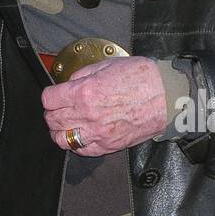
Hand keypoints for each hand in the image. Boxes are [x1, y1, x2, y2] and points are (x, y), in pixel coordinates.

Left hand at [40, 56, 166, 155]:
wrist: (166, 96)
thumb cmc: (141, 77)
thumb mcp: (106, 65)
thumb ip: (82, 76)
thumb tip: (68, 84)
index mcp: (84, 92)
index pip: (48, 100)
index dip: (50, 96)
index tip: (54, 95)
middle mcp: (87, 115)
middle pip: (52, 120)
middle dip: (52, 113)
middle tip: (59, 108)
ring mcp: (97, 133)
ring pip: (62, 139)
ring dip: (60, 131)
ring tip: (66, 123)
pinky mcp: (108, 146)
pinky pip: (82, 150)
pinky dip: (77, 143)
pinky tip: (82, 133)